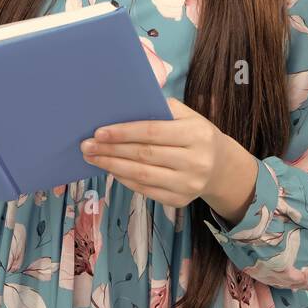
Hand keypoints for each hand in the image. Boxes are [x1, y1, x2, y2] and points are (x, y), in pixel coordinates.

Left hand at [79, 97, 257, 218]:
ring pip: (142, 175)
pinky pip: (146, 191)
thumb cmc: (195, 134)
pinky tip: (111, 170)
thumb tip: (121, 107)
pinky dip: (125, 180)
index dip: (123, 132)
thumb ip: (160, 109)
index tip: (99, 132)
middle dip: (111, 150)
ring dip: (112, 166)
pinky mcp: (180, 200)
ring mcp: (188, 184)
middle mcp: (196, 161)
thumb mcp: (187, 115)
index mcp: (196, 133)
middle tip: (87, 146)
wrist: (221, 167)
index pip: (153, 132)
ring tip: (93, 158)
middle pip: (144, 155)